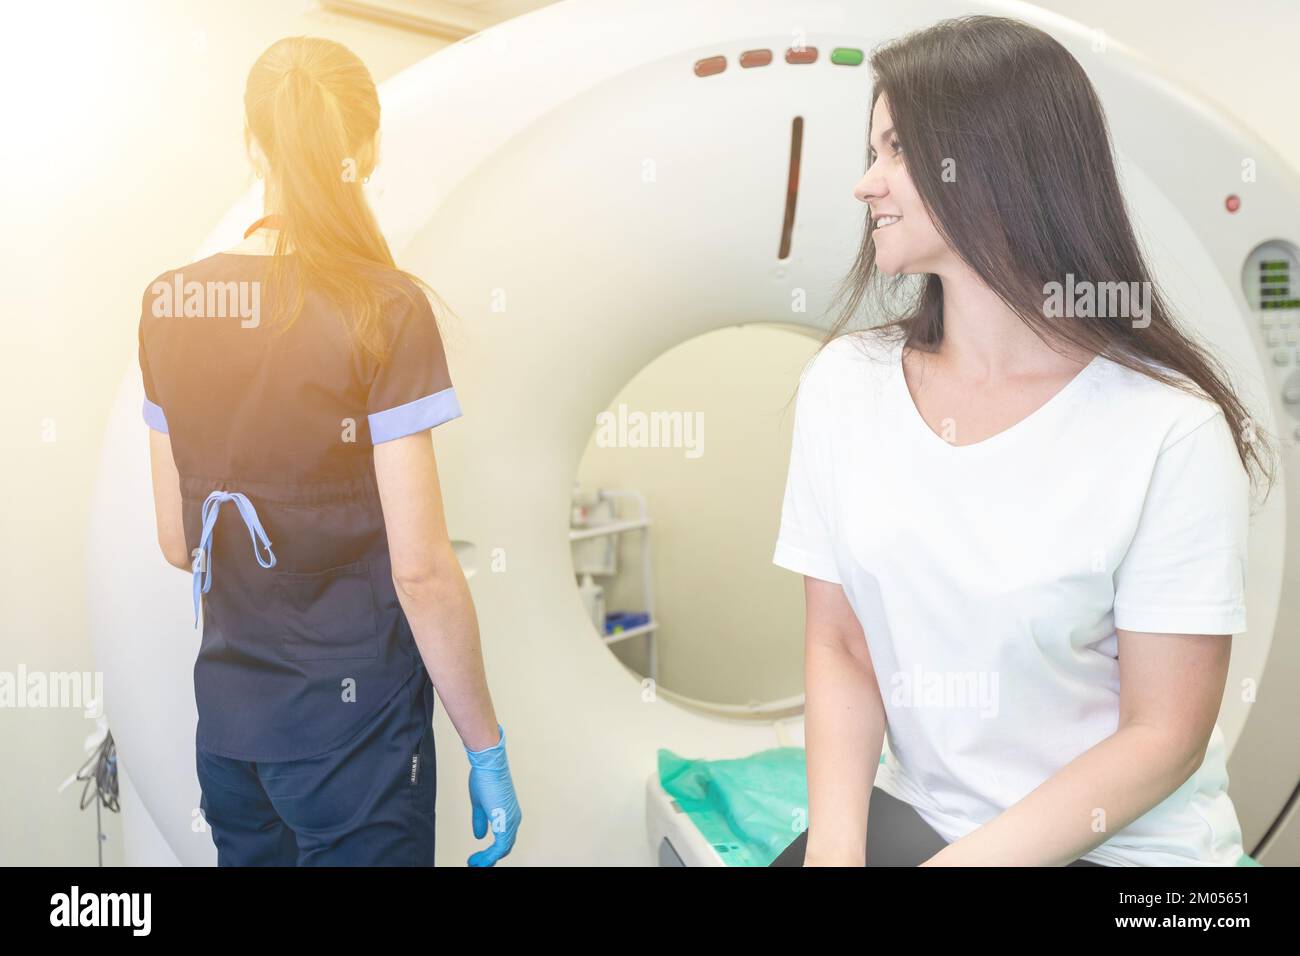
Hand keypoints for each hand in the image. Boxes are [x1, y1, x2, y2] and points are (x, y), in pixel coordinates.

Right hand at [464, 724, 520, 865]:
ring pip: (503, 849)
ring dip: (488, 859)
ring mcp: (511, 821)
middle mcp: (513, 819)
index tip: (478, 858)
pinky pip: (500, 847)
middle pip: (505, 847)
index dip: (491, 852)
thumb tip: (479, 835)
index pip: (504, 840)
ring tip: (474, 864)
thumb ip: (480, 821)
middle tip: (476, 864)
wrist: (488, 765)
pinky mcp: (505, 822)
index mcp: (509, 815)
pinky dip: (489, 856)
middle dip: (489, 858)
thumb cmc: (486, 778)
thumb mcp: (480, 805)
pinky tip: (479, 860)